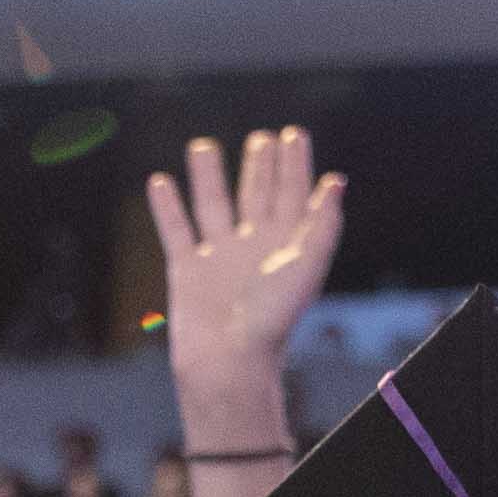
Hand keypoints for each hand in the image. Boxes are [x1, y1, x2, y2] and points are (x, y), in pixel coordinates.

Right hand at [149, 126, 342, 444]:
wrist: (227, 362)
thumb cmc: (272, 319)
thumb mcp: (306, 265)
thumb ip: (323, 223)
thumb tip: (337, 182)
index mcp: (286, 246)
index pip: (293, 195)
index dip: (295, 165)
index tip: (293, 134)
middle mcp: (253, 247)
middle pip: (256, 196)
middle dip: (260, 167)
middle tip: (262, 138)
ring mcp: (219, 257)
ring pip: (213, 205)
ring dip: (209, 176)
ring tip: (203, 145)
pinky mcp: (187, 269)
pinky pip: (176, 230)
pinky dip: (167, 207)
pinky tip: (160, 182)